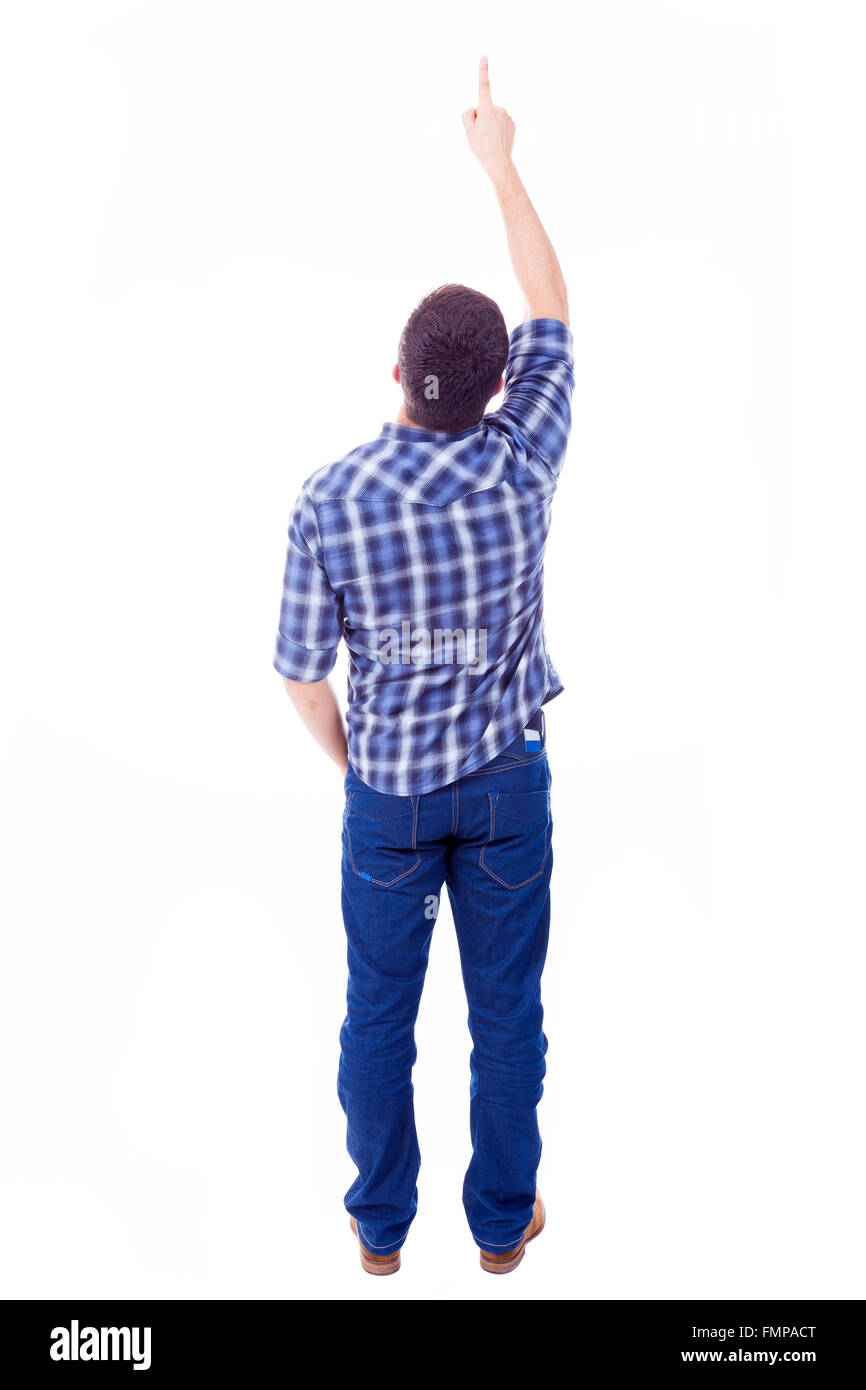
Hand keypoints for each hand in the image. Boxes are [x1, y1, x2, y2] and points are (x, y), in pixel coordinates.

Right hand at [462, 56, 514, 178]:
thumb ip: (467, 115)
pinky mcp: (512, 124)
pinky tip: (497, 139)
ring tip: (489, 139)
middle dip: (481, 117)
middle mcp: (499, 110)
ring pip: (493, 116)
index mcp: (487, 110)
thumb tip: (475, 110)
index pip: (483, 87)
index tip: (484, 57)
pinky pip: (501, 122)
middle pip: (485, 108)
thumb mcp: (468, 131)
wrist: (499, 163)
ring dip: (490, 124)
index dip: (483, 71)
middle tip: (481, 134)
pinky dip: (497, 128)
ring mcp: (507, 116)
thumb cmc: (483, 148)